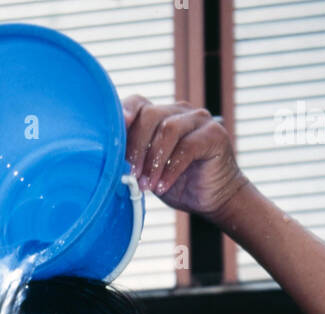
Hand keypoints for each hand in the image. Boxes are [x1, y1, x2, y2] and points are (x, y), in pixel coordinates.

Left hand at [123, 96, 248, 217]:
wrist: (214, 199)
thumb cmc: (179, 184)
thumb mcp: (149, 171)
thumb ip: (134, 159)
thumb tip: (109, 161)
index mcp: (161, 115)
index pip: (138, 103)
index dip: (124, 114)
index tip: (113, 138)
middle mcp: (180, 111)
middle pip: (150, 116)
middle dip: (137, 148)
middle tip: (132, 176)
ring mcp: (199, 120)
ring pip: (168, 130)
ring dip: (154, 161)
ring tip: (148, 185)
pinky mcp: (214, 134)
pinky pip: (187, 148)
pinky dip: (171, 169)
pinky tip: (163, 186)